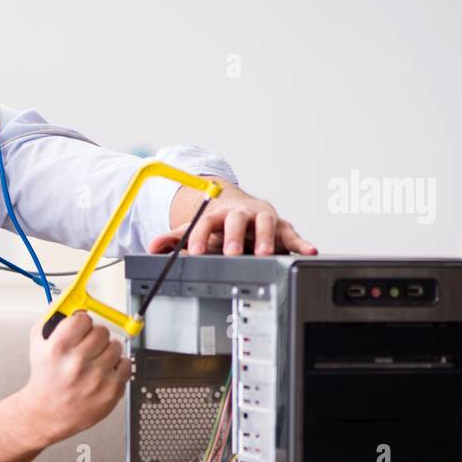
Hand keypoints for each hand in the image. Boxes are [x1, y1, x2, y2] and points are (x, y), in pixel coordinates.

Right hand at [14, 310, 131, 447]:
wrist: (48, 412)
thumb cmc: (45, 378)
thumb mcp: (38, 344)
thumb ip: (53, 319)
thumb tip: (71, 301)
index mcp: (58, 348)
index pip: (83, 318)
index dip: (82, 323)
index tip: (80, 329)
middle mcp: (77, 363)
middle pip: (102, 331)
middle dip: (95, 337)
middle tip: (87, 347)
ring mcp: (96, 378)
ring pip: (116, 346)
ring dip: (107, 351)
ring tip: (94, 362)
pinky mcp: (111, 390)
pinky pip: (126, 364)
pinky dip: (116, 367)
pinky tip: (102, 373)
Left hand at [149, 182, 317, 255]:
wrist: (243, 207)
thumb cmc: (219, 223)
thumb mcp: (196, 229)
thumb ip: (176, 238)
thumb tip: (152, 246)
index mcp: (218, 214)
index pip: (206, 222)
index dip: (198, 235)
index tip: (192, 251)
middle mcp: (241, 214)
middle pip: (237, 220)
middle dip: (233, 236)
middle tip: (230, 252)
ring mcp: (262, 219)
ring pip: (266, 224)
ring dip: (265, 239)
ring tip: (264, 254)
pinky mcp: (281, 227)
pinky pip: (292, 235)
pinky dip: (301, 243)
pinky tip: (308, 251)